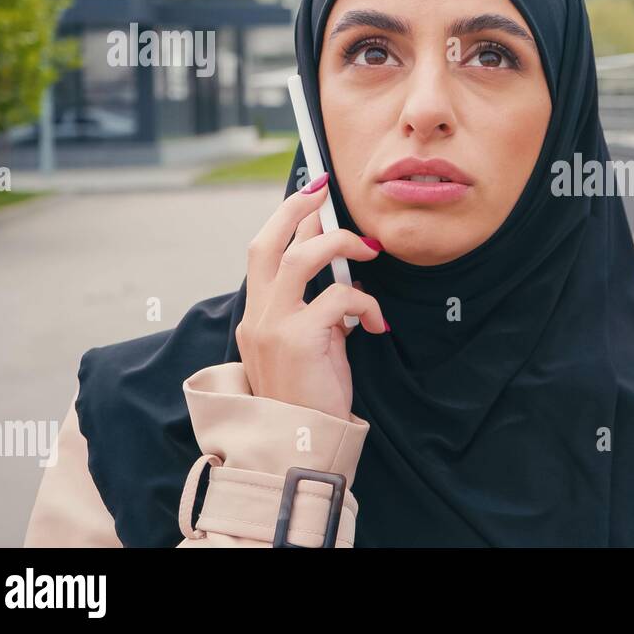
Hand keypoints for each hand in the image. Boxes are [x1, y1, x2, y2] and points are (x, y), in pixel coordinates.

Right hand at [235, 173, 389, 420]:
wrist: (299, 442)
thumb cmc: (310, 395)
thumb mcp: (310, 344)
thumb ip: (317, 308)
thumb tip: (344, 271)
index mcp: (257, 315)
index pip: (263, 252)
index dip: (287, 218)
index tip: (312, 194)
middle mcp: (257, 315)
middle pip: (268, 243)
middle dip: (298, 209)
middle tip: (326, 191)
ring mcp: (273, 326)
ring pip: (301, 259)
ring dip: (340, 245)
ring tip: (370, 251)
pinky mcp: (298, 339)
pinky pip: (339, 298)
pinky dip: (366, 304)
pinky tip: (377, 325)